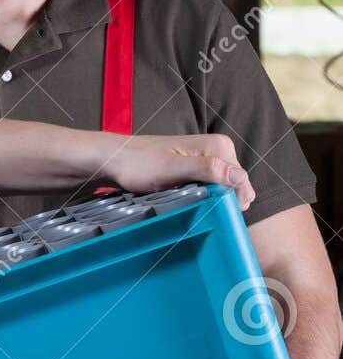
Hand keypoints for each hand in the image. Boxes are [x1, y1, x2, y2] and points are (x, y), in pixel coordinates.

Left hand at [107, 132, 254, 210]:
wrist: (116, 159)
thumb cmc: (139, 164)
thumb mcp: (172, 170)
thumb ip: (206, 170)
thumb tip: (239, 177)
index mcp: (219, 146)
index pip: (242, 183)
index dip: (231, 202)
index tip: (210, 212)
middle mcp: (218, 148)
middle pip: (235, 186)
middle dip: (222, 201)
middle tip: (195, 209)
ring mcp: (209, 157)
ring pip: (224, 188)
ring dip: (212, 200)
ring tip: (189, 204)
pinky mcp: (198, 166)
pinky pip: (212, 186)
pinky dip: (204, 196)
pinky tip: (188, 200)